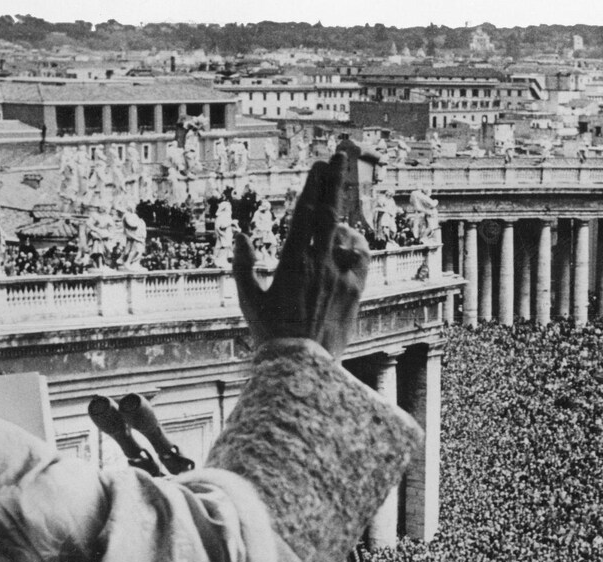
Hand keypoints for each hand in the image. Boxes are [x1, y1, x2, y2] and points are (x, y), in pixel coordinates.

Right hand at [233, 153, 369, 357]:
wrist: (301, 363)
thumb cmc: (269, 332)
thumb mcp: (248, 297)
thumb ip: (242, 263)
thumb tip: (240, 234)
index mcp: (292, 261)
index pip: (304, 214)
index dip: (312, 187)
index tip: (317, 166)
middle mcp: (319, 264)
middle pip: (328, 213)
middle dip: (333, 181)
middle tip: (337, 156)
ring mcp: (339, 277)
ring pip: (346, 233)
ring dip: (343, 211)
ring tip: (340, 194)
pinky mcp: (354, 292)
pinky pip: (362, 260)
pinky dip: (358, 245)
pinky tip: (351, 236)